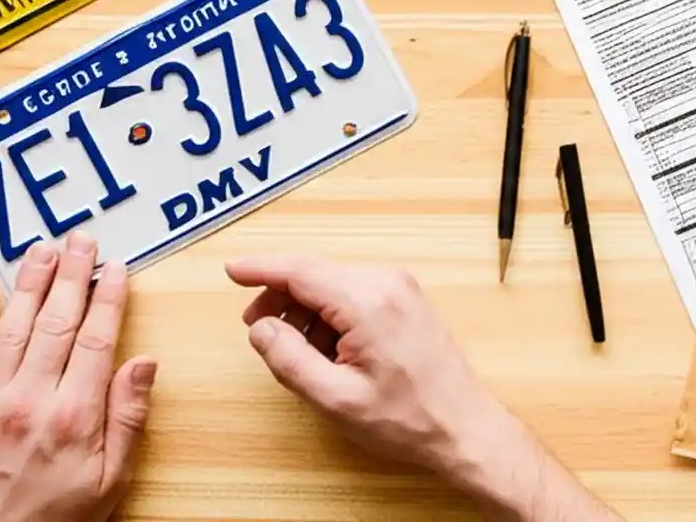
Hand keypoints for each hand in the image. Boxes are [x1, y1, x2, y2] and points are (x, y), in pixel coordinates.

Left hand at [0, 234, 156, 521]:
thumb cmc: (58, 520)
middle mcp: (29, 401)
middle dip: (72, 275)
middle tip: (82, 240)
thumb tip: (145, 362)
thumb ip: (128, 417)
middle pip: (57, 322)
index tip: (116, 268)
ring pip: (13, 327)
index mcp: (74, 416)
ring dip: (30, 284)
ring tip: (43, 250)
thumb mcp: (112, 479)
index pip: (97, 338)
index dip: (108, 297)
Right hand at [227, 256, 620, 521]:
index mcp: (367, 302)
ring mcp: (401, 289)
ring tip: (298, 352)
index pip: (300, 270)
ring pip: (333, 284)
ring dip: (306, 309)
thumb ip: (289, 359)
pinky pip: (354, 294)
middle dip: (280, 297)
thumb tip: (261, 328)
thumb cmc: (407, 419)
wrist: (464, 427)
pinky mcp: (407, 300)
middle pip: (315, 274)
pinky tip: (327, 349)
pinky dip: (331, 314)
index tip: (231, 271)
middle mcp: (386, 283)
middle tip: (258, 329)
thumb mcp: (335, 398)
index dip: (260, 268)